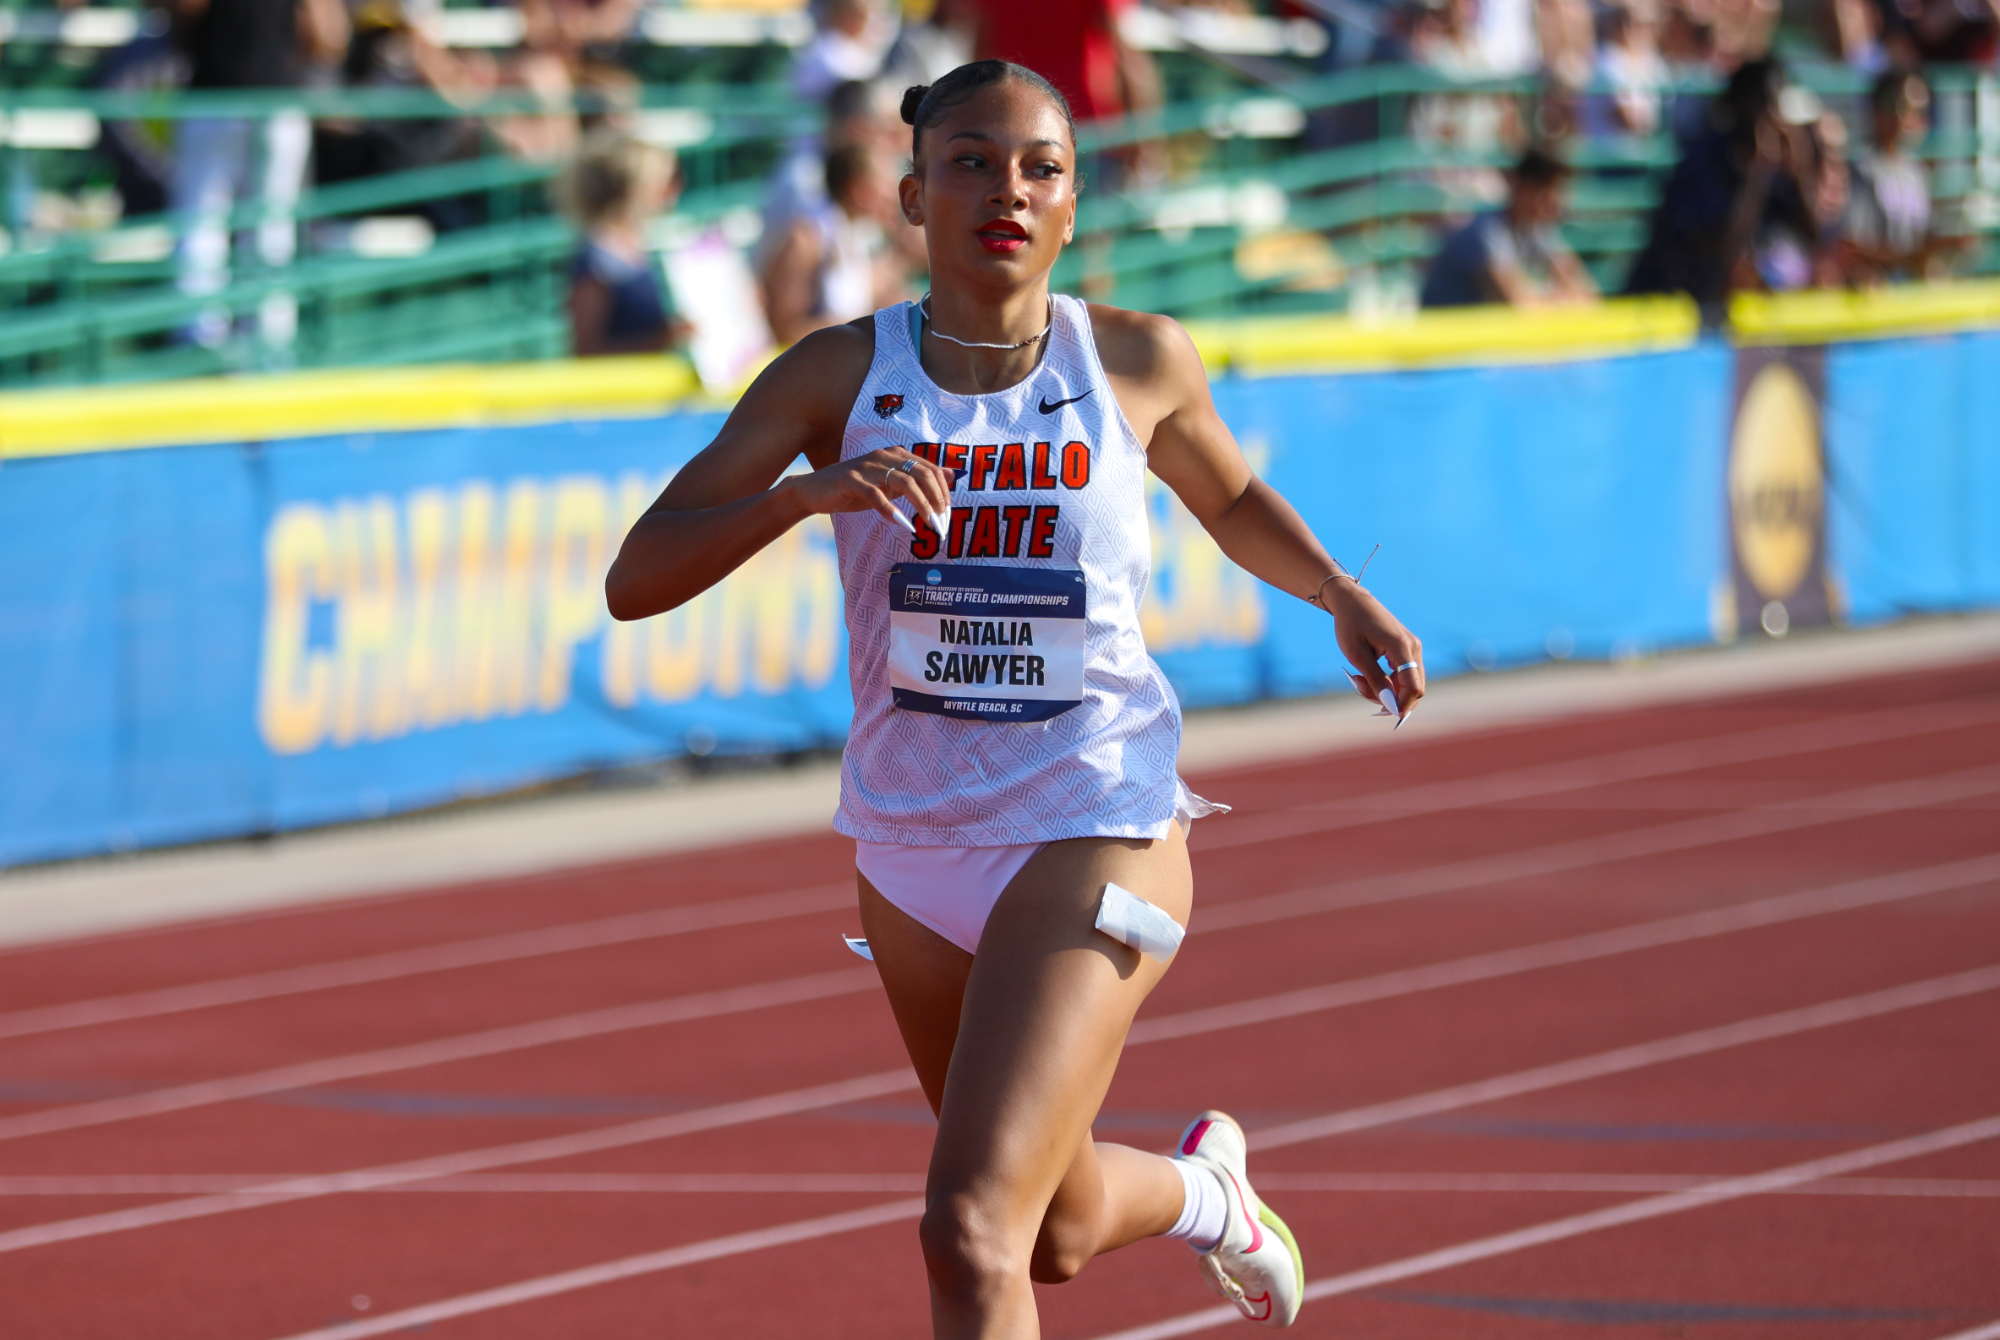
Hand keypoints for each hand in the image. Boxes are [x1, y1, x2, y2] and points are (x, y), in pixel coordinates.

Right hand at [783, 447, 952, 535]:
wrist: (815, 491)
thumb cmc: (855, 489)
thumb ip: (917, 480)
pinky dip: (891, 510)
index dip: (943, 492)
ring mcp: (867, 466)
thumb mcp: (890, 485)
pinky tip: (902, 524)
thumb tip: (951, 475)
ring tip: (928, 524)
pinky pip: (876, 495)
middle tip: (942, 523)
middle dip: (936, 499)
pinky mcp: (851, 480)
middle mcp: (884, 456)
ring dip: (920, 505)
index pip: (930, 469)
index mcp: (896, 454)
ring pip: (904, 482)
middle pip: (921, 474)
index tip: (947, 514)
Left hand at [1322, 578, 1424, 721]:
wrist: (1352, 602)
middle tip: (1359, 687)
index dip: (1401, 705)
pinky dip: (1387, 682)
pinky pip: (1403, 675)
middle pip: (1413, 688)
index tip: (1381, 713)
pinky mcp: (1408, 650)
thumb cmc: (1351, 625)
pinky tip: (1366, 675)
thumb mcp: (1358, 656)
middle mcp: (1414, 647)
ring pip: (1408, 684)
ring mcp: (1413, 648)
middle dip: (1389, 698)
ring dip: (1386, 690)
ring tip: (1358, 679)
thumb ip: (1375, 681)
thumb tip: (1390, 705)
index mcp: (1402, 647)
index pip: (1413, 686)